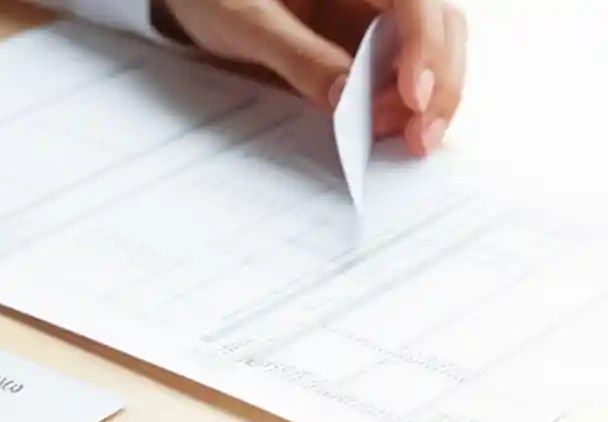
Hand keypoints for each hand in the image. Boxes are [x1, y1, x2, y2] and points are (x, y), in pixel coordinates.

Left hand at [159, 0, 466, 155]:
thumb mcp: (246, 23)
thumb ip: (296, 55)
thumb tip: (345, 99)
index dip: (424, 46)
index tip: (414, 97)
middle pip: (440, 25)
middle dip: (440, 83)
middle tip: (421, 139)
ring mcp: (375, 15)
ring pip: (432, 49)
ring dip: (429, 98)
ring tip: (404, 141)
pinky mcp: (365, 45)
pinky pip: (401, 71)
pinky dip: (404, 104)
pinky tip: (392, 132)